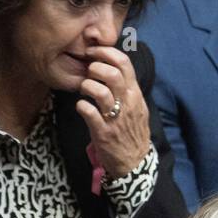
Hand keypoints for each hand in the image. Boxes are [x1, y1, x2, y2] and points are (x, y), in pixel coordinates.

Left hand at [74, 45, 150, 179]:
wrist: (135, 164)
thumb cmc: (131, 132)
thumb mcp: (136, 107)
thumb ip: (127, 88)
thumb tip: (113, 66)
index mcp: (135, 95)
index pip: (124, 63)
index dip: (105, 52)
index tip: (93, 54)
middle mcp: (127, 104)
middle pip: (112, 73)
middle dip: (94, 68)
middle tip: (88, 74)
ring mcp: (116, 119)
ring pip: (99, 90)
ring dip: (86, 86)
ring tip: (84, 91)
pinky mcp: (104, 133)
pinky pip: (89, 112)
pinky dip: (81, 106)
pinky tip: (82, 108)